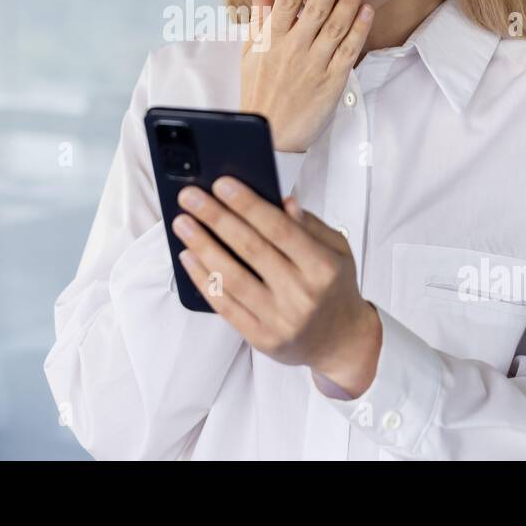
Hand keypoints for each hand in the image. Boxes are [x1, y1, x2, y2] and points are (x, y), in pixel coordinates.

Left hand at [171, 176, 381, 397]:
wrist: (343, 341)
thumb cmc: (334, 286)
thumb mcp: (336, 250)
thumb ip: (309, 225)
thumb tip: (282, 201)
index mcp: (323, 267)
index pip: (280, 229)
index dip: (248, 204)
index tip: (222, 183)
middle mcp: (302, 294)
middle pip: (251, 249)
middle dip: (216, 218)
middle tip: (190, 196)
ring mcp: (280, 320)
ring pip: (232, 278)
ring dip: (202, 246)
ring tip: (182, 223)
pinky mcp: (262, 338)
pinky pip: (225, 306)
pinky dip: (203, 279)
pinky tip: (188, 257)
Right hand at [242, 0, 372, 152]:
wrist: (271, 134)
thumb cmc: (259, 89)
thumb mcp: (251, 50)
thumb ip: (258, 14)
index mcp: (271, 41)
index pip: (282, 4)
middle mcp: (293, 51)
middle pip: (313, 12)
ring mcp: (314, 67)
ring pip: (335, 28)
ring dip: (348, 2)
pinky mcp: (332, 82)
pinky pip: (348, 52)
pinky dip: (358, 31)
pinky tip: (367, 12)